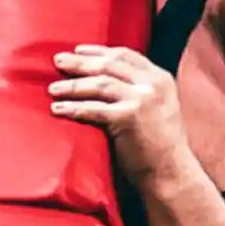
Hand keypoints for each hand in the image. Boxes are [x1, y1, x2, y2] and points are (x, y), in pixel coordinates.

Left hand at [49, 45, 194, 188]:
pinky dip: (73, 108)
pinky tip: (57, 109)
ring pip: (99, 84)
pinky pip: (94, 109)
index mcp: (160, 79)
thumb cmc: (161, 147)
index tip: (78, 51)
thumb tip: (107, 81)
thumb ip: (141, 91)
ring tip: (52, 88)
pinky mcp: (128, 117)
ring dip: (72, 85)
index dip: (99, 51)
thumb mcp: (159, 108)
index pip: (125, 56)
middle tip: (57, 61)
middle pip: (109, 65)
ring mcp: (142, 99)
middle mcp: (153, 84)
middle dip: (80, 63)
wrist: (172, 174)